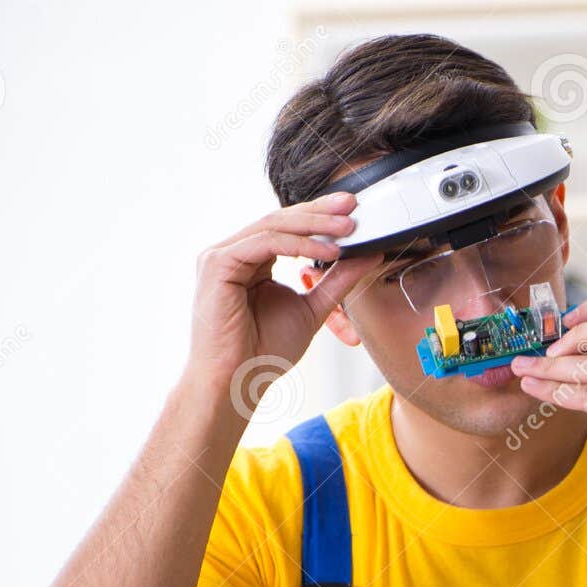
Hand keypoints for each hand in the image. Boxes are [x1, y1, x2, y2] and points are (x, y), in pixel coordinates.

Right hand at [187, 191, 381, 411]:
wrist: (238, 381)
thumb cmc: (264, 352)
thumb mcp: (313, 308)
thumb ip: (337, 280)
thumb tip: (368, 255)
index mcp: (251, 261)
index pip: (288, 228)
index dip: (320, 216)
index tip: (353, 210)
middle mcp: (234, 253)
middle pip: (280, 219)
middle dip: (320, 211)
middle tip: (352, 205)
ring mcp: (221, 256)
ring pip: (273, 226)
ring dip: (315, 225)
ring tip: (349, 229)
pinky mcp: (217, 264)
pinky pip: (264, 243)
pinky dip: (299, 244)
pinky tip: (328, 251)